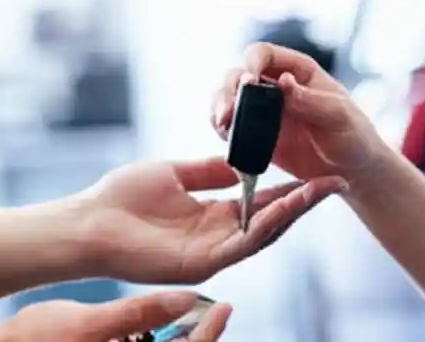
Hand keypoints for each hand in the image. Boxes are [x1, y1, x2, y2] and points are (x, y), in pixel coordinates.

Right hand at [0, 290, 231, 341]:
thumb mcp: (87, 321)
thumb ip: (137, 312)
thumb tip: (184, 299)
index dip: (210, 333)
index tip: (224, 308)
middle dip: (200, 337)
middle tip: (214, 310)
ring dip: (183, 338)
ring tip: (192, 313)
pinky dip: (159, 340)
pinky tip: (160, 325)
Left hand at [83, 157, 344, 283]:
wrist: (89, 221)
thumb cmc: (121, 198)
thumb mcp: (173, 173)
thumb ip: (207, 170)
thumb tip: (238, 161)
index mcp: (211, 214)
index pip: (260, 202)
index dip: (289, 188)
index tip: (315, 169)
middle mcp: (217, 237)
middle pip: (271, 219)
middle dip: (304, 200)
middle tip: (334, 180)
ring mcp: (211, 253)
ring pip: (264, 233)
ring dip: (294, 211)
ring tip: (321, 190)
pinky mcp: (200, 264)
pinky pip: (242, 243)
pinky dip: (267, 225)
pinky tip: (286, 206)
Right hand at [211, 43, 387, 184]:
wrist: (351, 170)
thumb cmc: (353, 136)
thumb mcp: (340, 117)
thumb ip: (311, 100)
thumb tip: (283, 81)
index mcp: (297, 70)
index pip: (263, 53)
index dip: (251, 63)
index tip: (249, 83)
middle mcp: (275, 85)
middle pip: (238, 74)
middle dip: (229, 90)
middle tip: (228, 113)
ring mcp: (263, 110)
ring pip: (228, 97)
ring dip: (220, 108)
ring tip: (223, 125)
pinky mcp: (256, 134)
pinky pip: (231, 126)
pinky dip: (223, 129)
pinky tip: (228, 140)